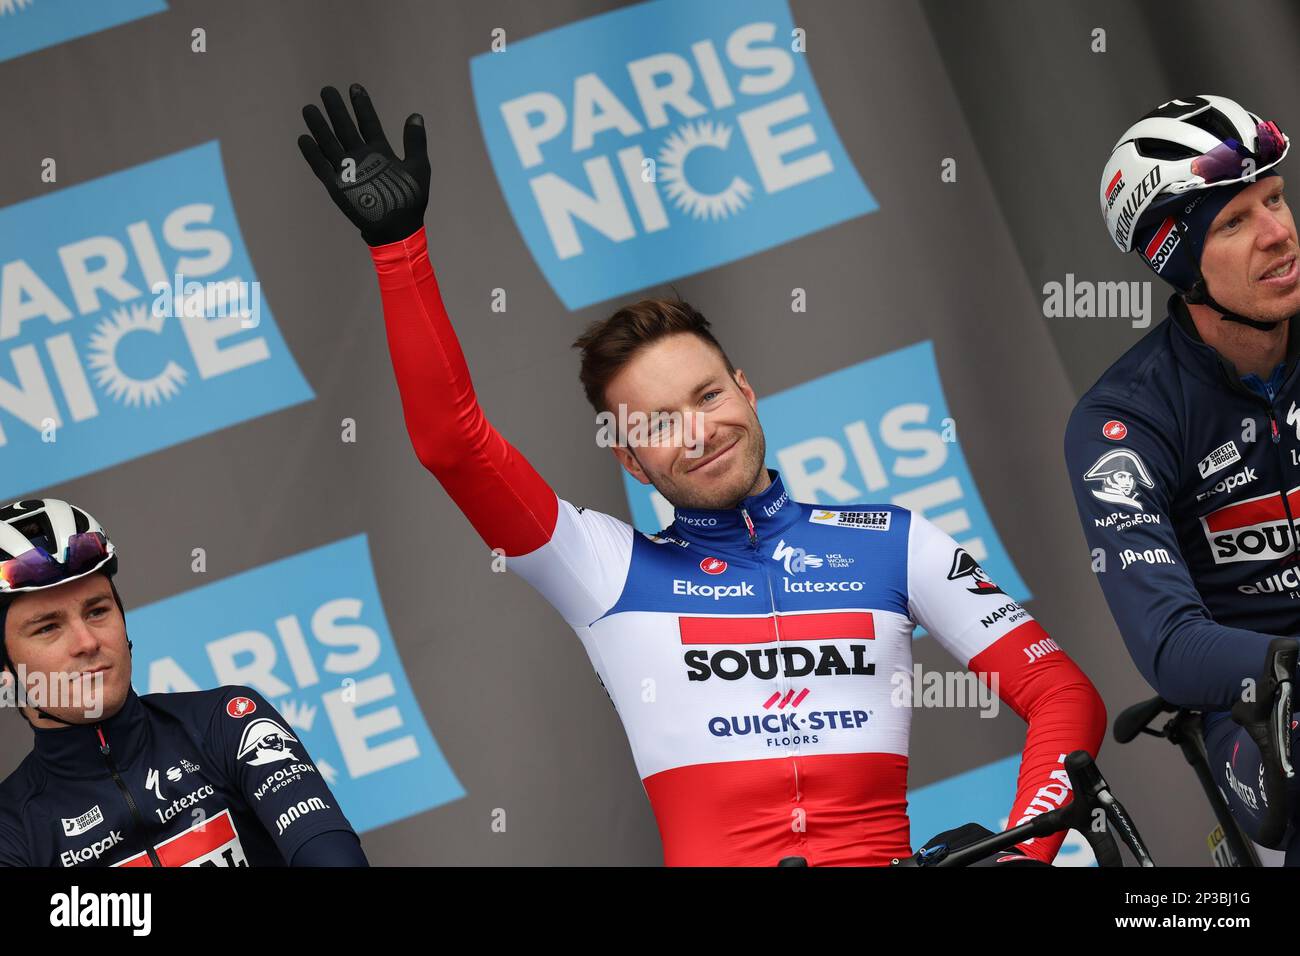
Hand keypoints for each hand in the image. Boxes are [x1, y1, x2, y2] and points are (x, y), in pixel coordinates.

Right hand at [297, 83, 430, 246]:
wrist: (398, 230)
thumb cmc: (410, 201)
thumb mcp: (418, 167)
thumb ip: (415, 141)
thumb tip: (416, 115)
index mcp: (380, 152)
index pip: (368, 123)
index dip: (362, 105)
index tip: (355, 87)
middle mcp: (362, 158)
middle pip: (345, 128)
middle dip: (336, 109)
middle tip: (327, 90)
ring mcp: (349, 171)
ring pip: (330, 143)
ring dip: (320, 126)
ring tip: (310, 108)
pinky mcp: (338, 186)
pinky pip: (322, 167)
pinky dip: (313, 154)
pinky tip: (304, 139)